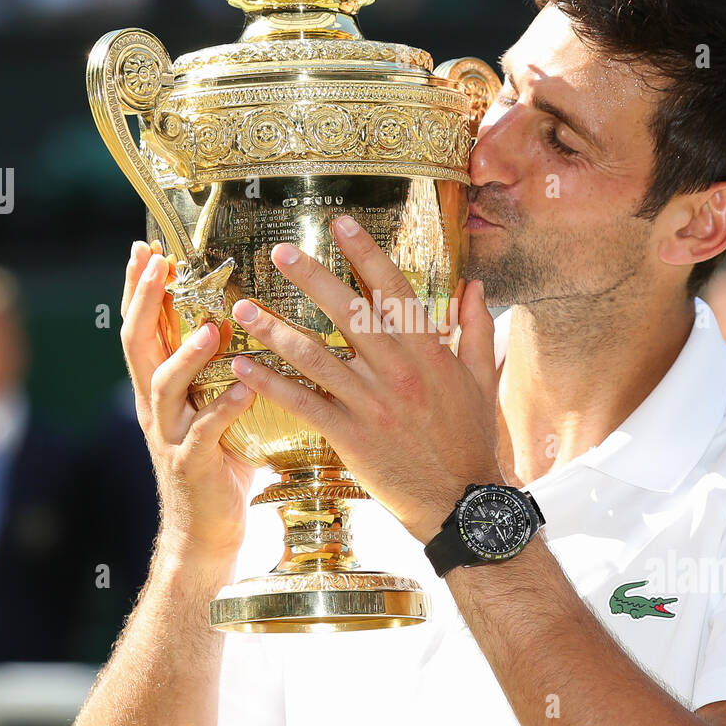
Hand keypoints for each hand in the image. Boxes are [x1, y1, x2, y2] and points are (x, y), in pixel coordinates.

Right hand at [120, 241, 258, 560]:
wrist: (207, 533)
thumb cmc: (221, 462)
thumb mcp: (214, 407)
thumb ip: (222, 371)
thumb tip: (253, 322)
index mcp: (159, 389)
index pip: (141, 328)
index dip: (138, 289)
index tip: (144, 248)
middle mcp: (155, 408)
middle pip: (137, 346)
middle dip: (144, 301)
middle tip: (157, 265)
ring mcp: (170, 437)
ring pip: (164, 387)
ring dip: (186, 355)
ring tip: (210, 329)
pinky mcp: (192, 465)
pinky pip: (205, 433)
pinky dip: (224, 409)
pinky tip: (245, 390)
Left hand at [225, 215, 503, 542]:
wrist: (462, 502)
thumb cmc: (472, 440)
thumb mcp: (483, 379)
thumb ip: (476, 329)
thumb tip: (474, 285)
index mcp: (428, 351)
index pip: (393, 290)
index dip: (365, 254)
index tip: (340, 224)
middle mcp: (397, 370)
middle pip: (347, 312)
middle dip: (311, 278)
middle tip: (279, 251)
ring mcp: (371, 404)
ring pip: (315, 356)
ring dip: (275, 329)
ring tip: (243, 308)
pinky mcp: (350, 436)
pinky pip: (302, 403)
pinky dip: (269, 383)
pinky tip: (242, 366)